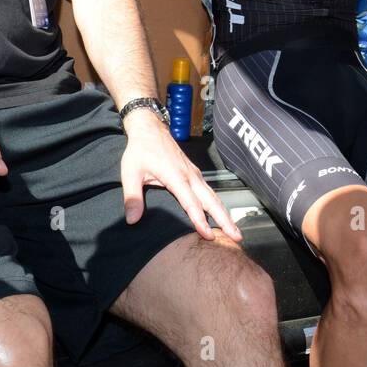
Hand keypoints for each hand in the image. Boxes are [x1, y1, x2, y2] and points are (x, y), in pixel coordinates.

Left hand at [120, 111, 242, 240]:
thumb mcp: (130, 172)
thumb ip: (132, 197)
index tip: (208, 235)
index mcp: (175, 176)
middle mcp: (189, 175)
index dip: (200, 220)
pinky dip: (218, 205)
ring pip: (213, 196)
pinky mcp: (194, 173)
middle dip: (224, 220)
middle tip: (237, 237)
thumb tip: (132, 220)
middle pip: (211, 201)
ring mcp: (194, 174)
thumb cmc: (140, 150)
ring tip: (235, 231)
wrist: (150, 128)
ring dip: (225, 214)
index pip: (191, 203)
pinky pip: (209, 191)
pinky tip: (221, 215)